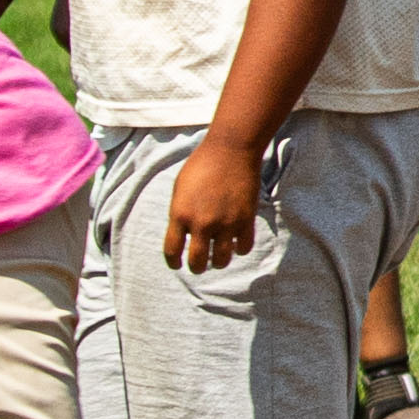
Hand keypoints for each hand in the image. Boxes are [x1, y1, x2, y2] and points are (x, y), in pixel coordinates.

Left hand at [162, 137, 264, 273]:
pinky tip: (236, 244)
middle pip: (197, 261)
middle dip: (197, 267)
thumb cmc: (201, 166)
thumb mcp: (180, 189)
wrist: (230, 150)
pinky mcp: (246, 220)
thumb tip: (184, 236)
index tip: (177, 264)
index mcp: (180, 214)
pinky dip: (239, 249)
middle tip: (199, 266)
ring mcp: (225, 223)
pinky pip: (243, 247)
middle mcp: (202, 223)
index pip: (172, 251)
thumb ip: (179, 214)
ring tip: (218, 259)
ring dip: (219, 262)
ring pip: (222, 260)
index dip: (173, 262)